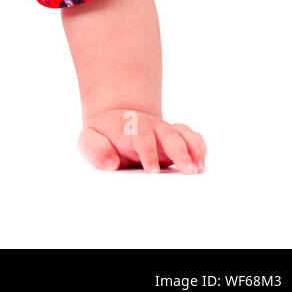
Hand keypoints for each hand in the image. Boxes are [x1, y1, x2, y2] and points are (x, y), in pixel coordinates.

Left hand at [78, 109, 206, 173]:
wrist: (115, 121)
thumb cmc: (103, 136)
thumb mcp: (89, 140)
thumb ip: (95, 149)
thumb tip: (111, 163)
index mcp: (129, 129)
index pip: (141, 137)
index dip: (148, 152)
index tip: (152, 170)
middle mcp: (151, 129)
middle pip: (168, 134)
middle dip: (180, 151)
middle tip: (188, 171)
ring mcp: (164, 133)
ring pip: (183, 134)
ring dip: (194, 149)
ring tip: (199, 169)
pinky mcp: (175, 139)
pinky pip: (191, 137)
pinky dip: (199, 148)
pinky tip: (201, 165)